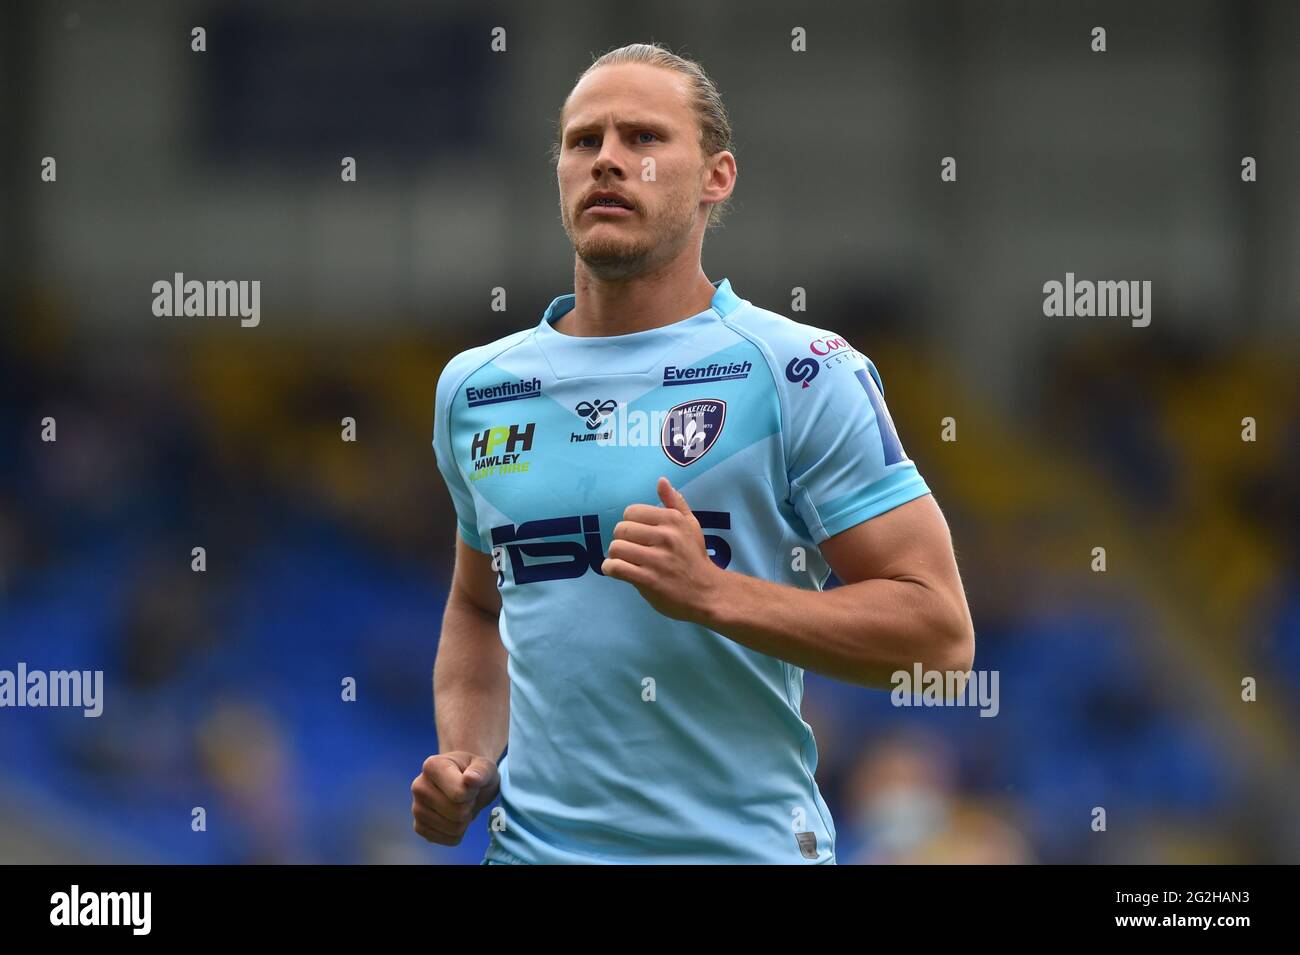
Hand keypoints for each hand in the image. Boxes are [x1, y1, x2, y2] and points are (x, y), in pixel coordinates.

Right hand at [411, 751, 498, 845]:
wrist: (465, 782)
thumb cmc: (475, 772)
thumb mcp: (485, 766)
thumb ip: (481, 771)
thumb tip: (471, 779)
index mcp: (432, 766)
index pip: (459, 794)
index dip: (473, 793)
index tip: (471, 783)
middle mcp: (418, 787)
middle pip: (458, 813)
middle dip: (470, 806)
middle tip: (468, 796)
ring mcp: (417, 809)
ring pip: (454, 828)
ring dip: (465, 820)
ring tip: (461, 805)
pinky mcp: (420, 827)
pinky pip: (449, 840)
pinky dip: (459, 832)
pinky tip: (455, 817)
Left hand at [602, 476, 724, 623]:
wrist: (707, 592)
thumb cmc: (695, 557)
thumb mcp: (691, 525)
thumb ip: (675, 503)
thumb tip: (661, 481)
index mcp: (672, 520)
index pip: (631, 512)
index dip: (630, 523)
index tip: (637, 535)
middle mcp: (665, 536)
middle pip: (621, 529)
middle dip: (621, 540)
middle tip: (630, 549)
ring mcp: (656, 559)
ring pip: (616, 548)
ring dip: (615, 556)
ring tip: (624, 561)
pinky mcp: (648, 580)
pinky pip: (616, 567)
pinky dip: (610, 569)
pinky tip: (616, 570)